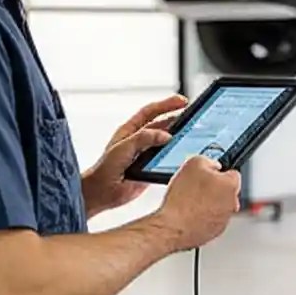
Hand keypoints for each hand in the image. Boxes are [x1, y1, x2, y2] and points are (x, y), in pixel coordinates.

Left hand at [82, 94, 187, 217]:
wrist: (101, 192)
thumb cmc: (104, 169)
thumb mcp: (123, 148)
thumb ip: (143, 138)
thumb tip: (165, 135)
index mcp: (131, 130)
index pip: (151, 111)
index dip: (167, 104)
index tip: (182, 101)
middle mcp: (139, 139)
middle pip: (162, 124)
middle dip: (178, 117)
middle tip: (194, 115)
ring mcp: (146, 153)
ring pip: (166, 141)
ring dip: (179, 136)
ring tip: (193, 132)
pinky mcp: (151, 166)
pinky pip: (167, 157)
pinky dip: (176, 154)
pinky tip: (185, 153)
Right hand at [156, 156, 241, 250]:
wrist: (173, 226)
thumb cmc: (182, 199)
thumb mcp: (193, 164)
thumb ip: (208, 161)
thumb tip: (213, 165)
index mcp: (230, 185)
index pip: (233, 173)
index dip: (219, 172)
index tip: (210, 174)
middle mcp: (232, 203)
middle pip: (227, 190)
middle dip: (215, 188)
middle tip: (197, 188)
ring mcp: (224, 219)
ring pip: (219, 206)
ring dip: (209, 203)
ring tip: (191, 202)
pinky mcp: (215, 232)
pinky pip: (212, 219)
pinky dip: (204, 217)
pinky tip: (190, 213)